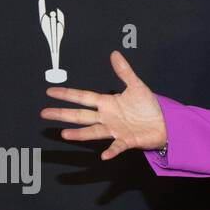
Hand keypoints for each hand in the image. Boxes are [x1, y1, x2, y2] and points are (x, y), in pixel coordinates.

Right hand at [39, 50, 167, 160]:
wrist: (164, 123)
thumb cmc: (149, 106)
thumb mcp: (136, 86)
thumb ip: (124, 71)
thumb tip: (114, 54)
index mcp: (107, 103)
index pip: (83, 97)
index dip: (67, 94)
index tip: (50, 92)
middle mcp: (107, 117)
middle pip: (81, 115)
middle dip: (63, 114)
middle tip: (44, 113)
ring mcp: (115, 130)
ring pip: (93, 131)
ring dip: (79, 134)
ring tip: (64, 134)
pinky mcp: (127, 141)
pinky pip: (117, 146)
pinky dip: (111, 151)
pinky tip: (104, 155)